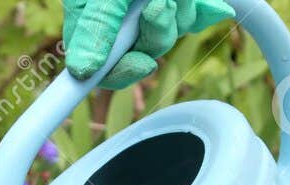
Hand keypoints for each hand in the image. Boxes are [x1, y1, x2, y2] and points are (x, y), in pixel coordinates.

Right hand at [64, 0, 233, 89]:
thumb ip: (94, 24)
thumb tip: (82, 70)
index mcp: (91, 20)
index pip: (100, 67)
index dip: (119, 72)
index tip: (140, 64)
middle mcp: (120, 21)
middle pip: (140, 54)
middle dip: (155, 31)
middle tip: (158, 3)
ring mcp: (150, 13)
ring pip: (167, 36)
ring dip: (175, 13)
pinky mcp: (178, 4)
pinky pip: (193, 19)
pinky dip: (200, 8)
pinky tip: (207, 2)